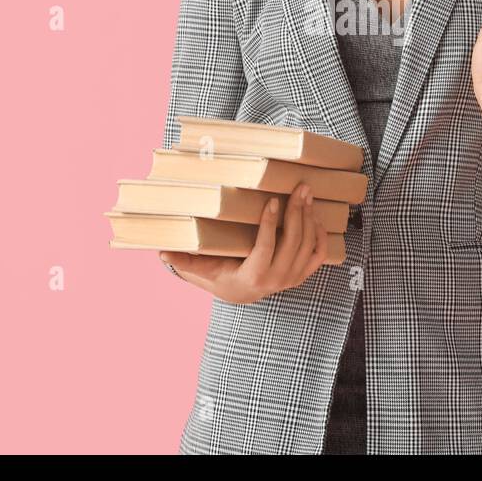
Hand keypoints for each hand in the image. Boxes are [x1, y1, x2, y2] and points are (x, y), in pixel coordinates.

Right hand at [157, 182, 329, 304]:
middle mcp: (276, 281)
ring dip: (309, 217)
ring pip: (307, 245)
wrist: (239, 293)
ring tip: (306, 193)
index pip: (266, 248)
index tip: (273, 200)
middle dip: (297, 212)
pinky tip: (314, 214)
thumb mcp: (200, 271)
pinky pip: (318, 255)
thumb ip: (183, 261)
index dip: (270, 224)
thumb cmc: (218, 276)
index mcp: (253, 277)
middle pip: (292, 243)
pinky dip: (320, 234)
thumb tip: (161, 252)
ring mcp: (291, 278)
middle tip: (299, 187)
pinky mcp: (301, 274)